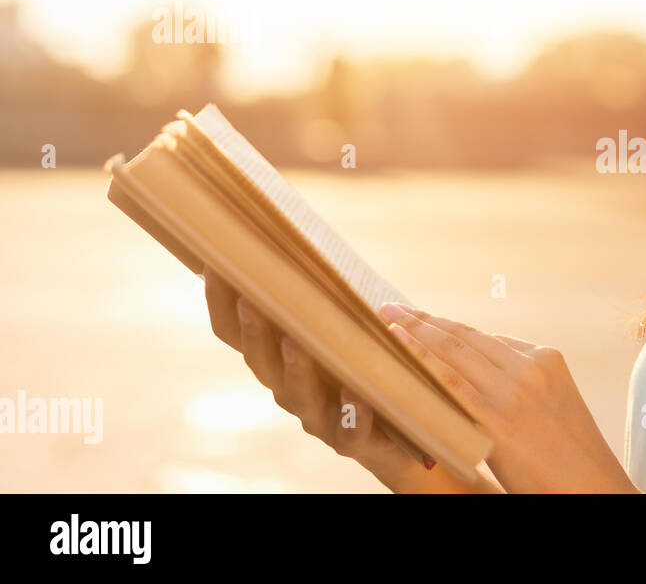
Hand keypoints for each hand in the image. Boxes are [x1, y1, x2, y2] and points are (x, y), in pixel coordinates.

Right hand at [202, 267, 500, 492]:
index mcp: (276, 356)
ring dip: (296, 368)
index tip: (215, 262)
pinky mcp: (355, 440)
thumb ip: (322, 293)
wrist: (401, 426)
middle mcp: (287, 387)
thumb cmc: (364, 360)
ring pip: (296, 394)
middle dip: (254, 329)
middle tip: (253, 297)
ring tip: (296, 343)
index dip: (220, 299)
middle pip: (258, 360)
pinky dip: (353, 412)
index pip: (234, 328)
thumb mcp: (341, 323)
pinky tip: (357, 391)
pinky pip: (349, 430)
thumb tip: (298, 235)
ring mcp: (318, 416)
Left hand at [379, 302, 638, 492]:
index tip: (422, 319)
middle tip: (392, 308)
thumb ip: (524, 387)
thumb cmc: (573, 461)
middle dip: (425, 319)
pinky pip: (450, 380)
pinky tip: (398, 343)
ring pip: (454, 350)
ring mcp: (514, 391)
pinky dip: (421, 356)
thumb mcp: (556, 408)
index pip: (486, 338)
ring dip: (415, 330)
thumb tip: (483, 380)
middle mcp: (531, 366)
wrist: (594, 489)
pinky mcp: (498, 419)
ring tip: (386, 318)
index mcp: (547, 359)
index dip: (448, 327)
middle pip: (466, 336)